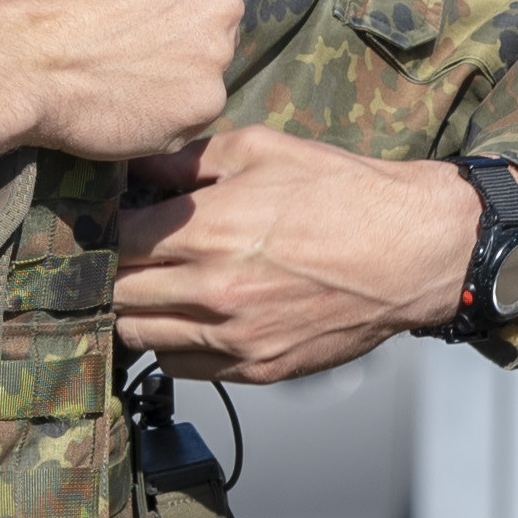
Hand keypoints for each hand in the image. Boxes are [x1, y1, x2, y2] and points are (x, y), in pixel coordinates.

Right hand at [0, 0, 240, 176]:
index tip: (154, 9)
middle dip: (187, 31)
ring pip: (208, 67)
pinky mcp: (205, 106)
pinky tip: (130, 103)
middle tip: (136, 47)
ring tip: (126, 77)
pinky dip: (170, 111)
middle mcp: (222, 3)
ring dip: (180, 73)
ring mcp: (217, 58)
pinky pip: (195, 109)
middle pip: (218, 20)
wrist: (24, 61)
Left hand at [114, 128, 479, 381]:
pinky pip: (183, 368)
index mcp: (210, 231)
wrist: (414, 250)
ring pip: (142, 338)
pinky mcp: (258, 368)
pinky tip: (188, 318)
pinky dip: (173, 346)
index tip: (110, 222)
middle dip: (112, 273)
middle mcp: (214, 290)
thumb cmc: (345, 193)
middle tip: (121, 257)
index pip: (116, 244)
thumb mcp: (263, 149)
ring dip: (135, 314)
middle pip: (119, 295)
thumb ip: (190, 160)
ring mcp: (235, 337)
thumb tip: (136, 164)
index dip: (103, 232)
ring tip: (149, 289)